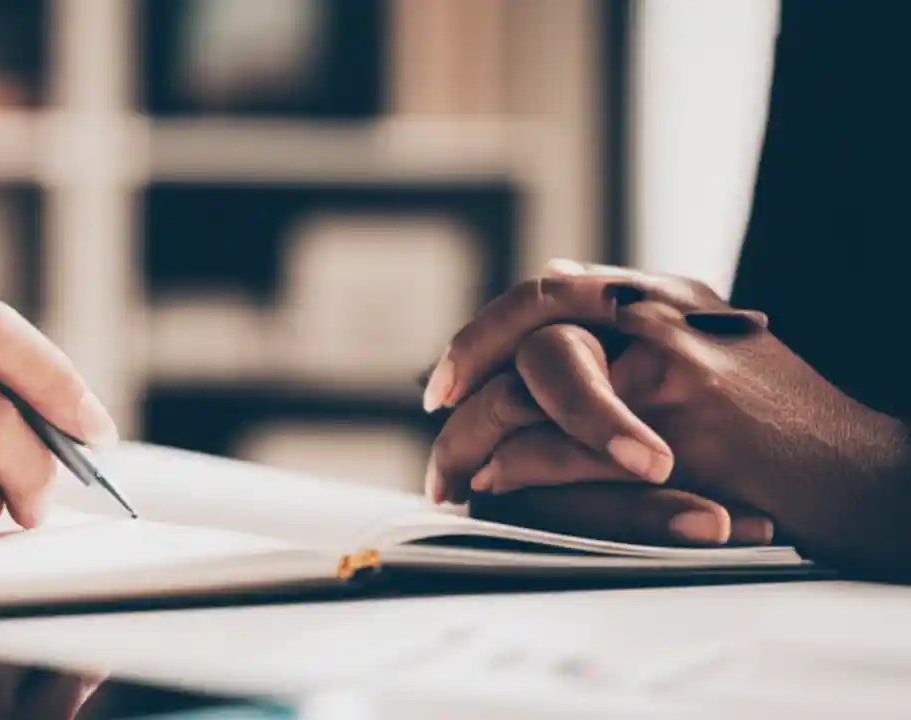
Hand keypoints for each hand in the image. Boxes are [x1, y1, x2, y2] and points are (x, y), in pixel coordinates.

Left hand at [435, 266, 910, 569]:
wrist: (866, 477)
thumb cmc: (776, 437)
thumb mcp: (704, 368)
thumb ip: (628, 349)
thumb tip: (533, 352)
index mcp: (665, 295)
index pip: (552, 287)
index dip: (487, 331)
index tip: (447, 380)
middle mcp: (668, 309)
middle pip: (537, 308)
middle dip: (469, 363)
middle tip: (436, 415)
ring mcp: (676, 357)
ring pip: (542, 372)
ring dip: (483, 430)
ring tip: (459, 473)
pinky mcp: (684, 418)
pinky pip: (569, 437)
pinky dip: (523, 464)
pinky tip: (499, 485)